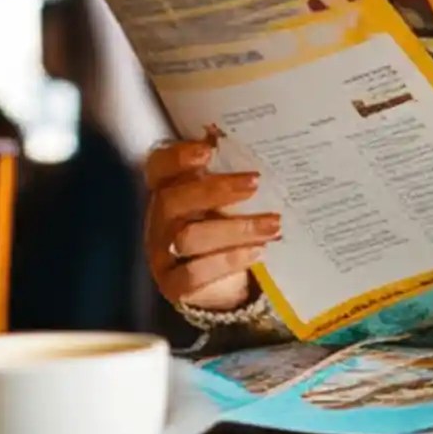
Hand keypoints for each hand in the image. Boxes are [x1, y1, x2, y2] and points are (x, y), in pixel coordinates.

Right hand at [145, 140, 280, 311]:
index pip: (159, 168)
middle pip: (173, 200)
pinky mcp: (174, 285)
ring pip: (188, 238)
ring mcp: (162, 255)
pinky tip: (257, 251)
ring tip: (273, 224)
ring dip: (236, 229)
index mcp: (168, 193)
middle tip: (255, 182)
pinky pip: (194, 273)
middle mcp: (159, 222)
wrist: (226, 286)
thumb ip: (229, 176)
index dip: (177, 157)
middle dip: (217, 190)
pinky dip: (229, 260)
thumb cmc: (227, 230)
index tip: (208, 149)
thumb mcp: (227, 201)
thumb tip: (254, 147)